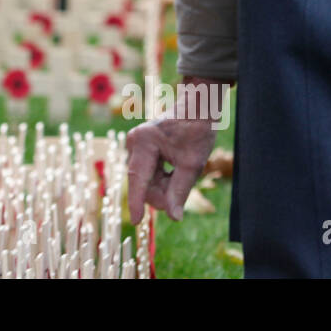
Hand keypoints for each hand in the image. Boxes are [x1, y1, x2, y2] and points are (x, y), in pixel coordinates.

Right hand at [125, 78, 223, 222]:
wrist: (195, 109)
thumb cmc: (196, 132)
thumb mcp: (193, 164)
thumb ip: (180, 191)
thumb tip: (174, 217)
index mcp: (144, 142)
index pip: (138, 178)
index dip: (137, 201)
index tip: (136, 221)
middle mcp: (134, 143)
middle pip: (142, 182)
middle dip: (161, 193)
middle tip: (182, 191)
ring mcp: (134, 146)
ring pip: (144, 181)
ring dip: (162, 186)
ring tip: (181, 174)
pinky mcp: (139, 150)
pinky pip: (147, 174)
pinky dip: (161, 179)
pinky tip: (174, 170)